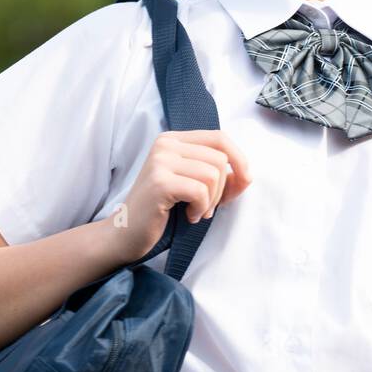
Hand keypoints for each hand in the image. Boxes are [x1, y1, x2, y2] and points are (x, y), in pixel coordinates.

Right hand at [110, 130, 251, 261]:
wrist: (125, 234)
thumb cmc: (162, 210)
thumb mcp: (191, 184)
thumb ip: (217, 175)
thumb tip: (246, 175)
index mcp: (174, 139)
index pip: (219, 137)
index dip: (239, 159)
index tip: (243, 182)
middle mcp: (166, 144)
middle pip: (219, 158)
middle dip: (223, 188)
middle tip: (207, 207)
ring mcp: (161, 161)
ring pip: (212, 174)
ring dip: (211, 201)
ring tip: (195, 211)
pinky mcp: (160, 182)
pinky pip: (200, 191)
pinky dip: (200, 208)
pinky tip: (188, 216)